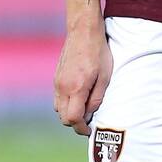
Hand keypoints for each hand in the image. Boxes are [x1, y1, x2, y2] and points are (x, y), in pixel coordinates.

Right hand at [53, 21, 112, 135]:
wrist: (83, 32)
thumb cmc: (98, 53)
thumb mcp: (105, 77)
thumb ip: (96, 99)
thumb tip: (89, 114)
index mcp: (76, 88)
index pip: (73, 119)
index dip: (81, 128)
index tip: (89, 130)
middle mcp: (62, 87)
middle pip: (63, 117)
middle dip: (75, 123)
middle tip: (88, 122)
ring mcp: (57, 82)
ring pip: (58, 109)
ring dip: (69, 113)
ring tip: (84, 109)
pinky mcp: (56, 77)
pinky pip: (58, 98)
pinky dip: (66, 104)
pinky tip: (78, 98)